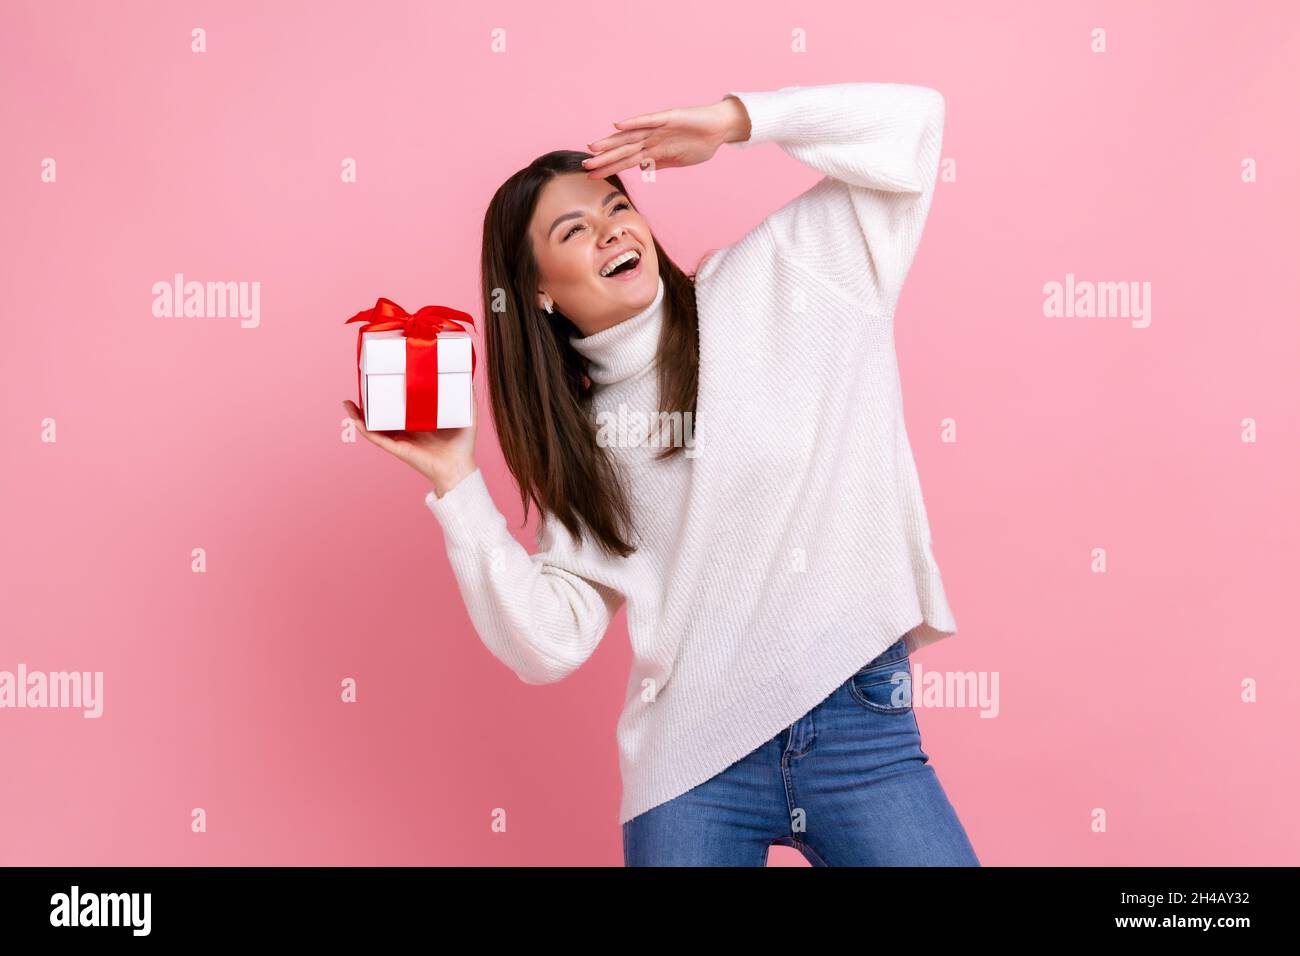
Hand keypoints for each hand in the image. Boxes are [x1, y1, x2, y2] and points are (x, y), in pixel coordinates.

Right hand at [342, 381, 478, 497]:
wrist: (459, 468)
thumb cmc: (463, 444)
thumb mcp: (468, 415)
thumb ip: (467, 397)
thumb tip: (467, 376)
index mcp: (418, 420)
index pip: (400, 405)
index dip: (390, 393)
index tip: (383, 378)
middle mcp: (406, 429)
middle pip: (383, 413)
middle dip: (370, 401)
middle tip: (363, 385)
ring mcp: (399, 438)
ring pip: (373, 425)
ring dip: (358, 415)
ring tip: (348, 402)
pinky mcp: (397, 448)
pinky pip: (376, 437)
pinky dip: (364, 428)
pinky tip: (355, 418)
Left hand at [581, 95, 751, 178]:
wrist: (720, 129)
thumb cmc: (701, 143)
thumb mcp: (677, 160)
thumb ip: (658, 162)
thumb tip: (642, 168)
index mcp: (653, 150)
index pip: (626, 160)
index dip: (609, 167)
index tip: (592, 175)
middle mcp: (652, 138)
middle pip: (623, 149)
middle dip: (604, 158)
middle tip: (584, 165)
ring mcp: (659, 128)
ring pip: (630, 136)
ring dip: (612, 142)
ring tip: (593, 147)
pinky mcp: (669, 117)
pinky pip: (648, 120)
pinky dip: (633, 123)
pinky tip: (618, 125)